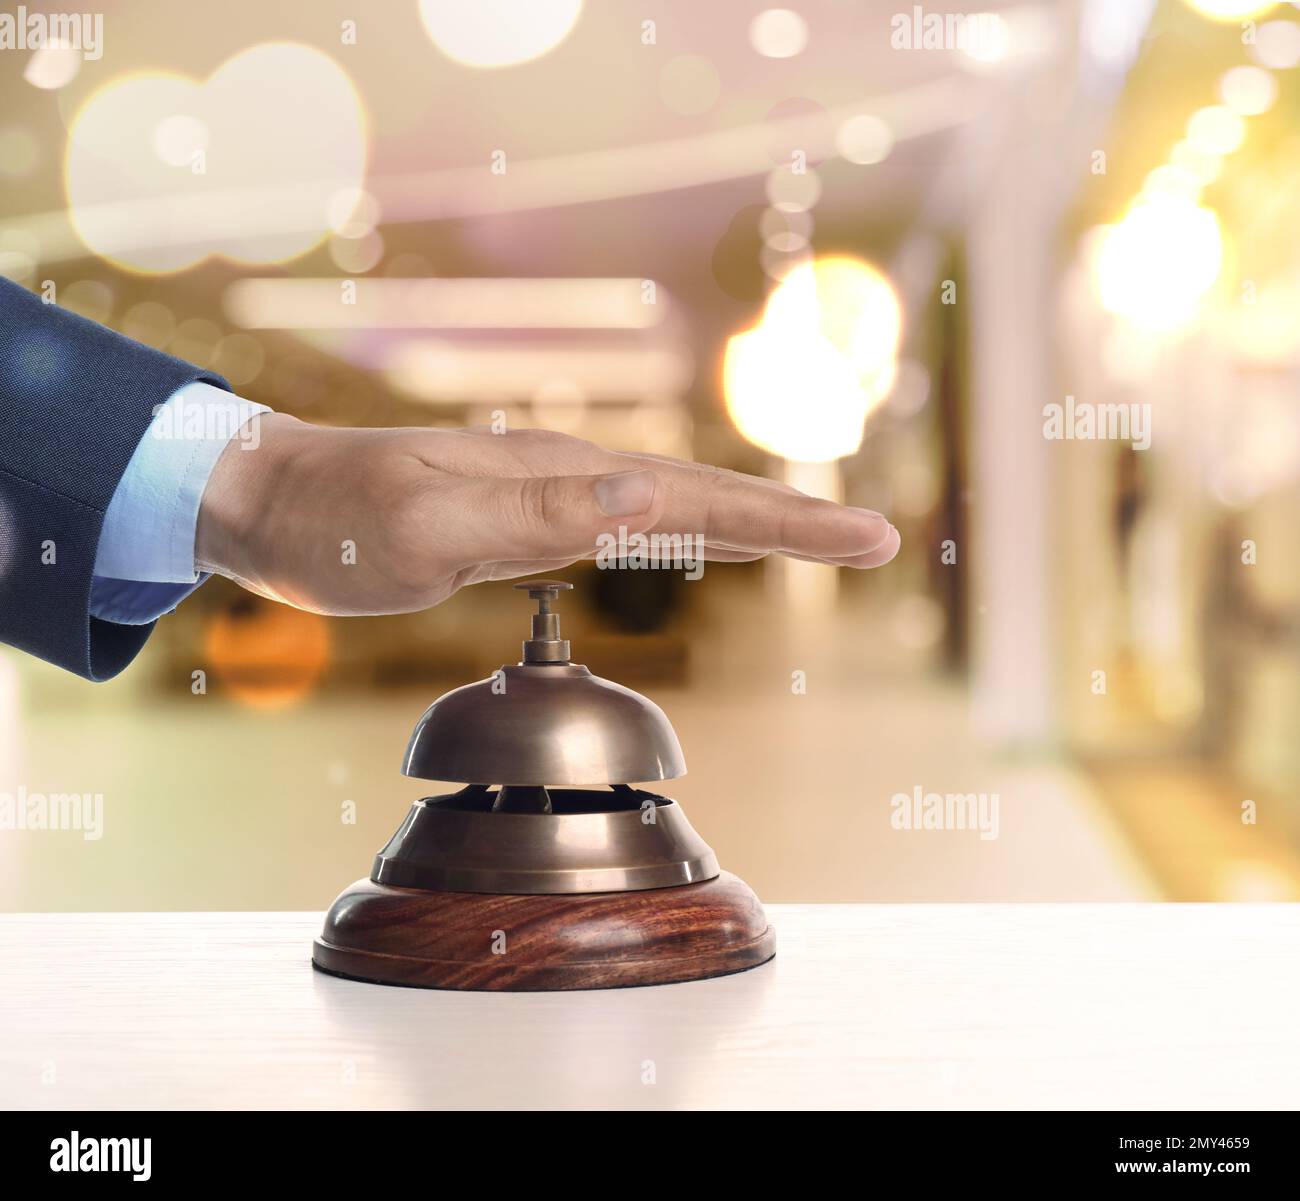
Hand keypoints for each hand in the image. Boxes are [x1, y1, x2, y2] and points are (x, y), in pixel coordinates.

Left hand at [195, 415, 900, 614]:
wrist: (270, 500)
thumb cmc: (338, 521)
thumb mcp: (429, 526)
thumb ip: (537, 514)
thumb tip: (646, 495)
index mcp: (562, 475)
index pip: (698, 500)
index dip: (787, 523)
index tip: (867, 537)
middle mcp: (570, 475)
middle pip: (708, 497)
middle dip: (796, 522)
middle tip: (878, 539)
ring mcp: (552, 493)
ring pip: (678, 508)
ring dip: (757, 524)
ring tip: (824, 538)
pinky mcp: (528, 517)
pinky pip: (633, 525)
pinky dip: (693, 533)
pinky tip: (708, 538)